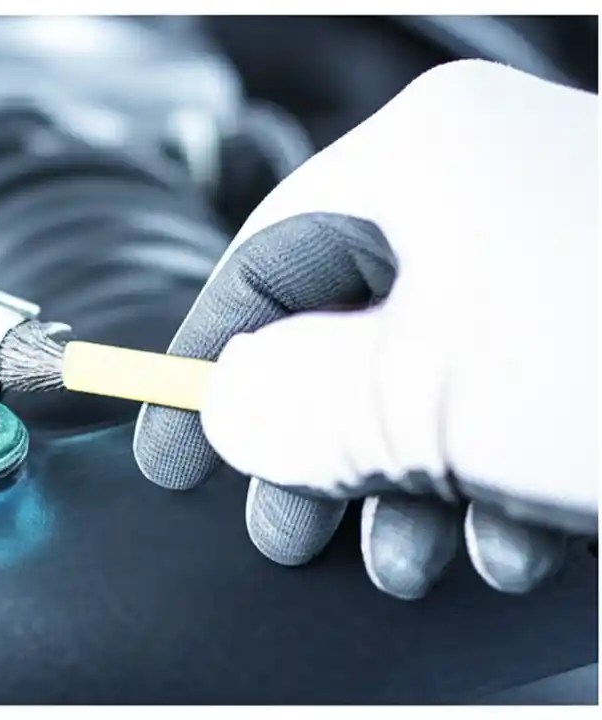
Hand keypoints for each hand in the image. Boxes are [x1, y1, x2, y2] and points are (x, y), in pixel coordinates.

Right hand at [133, 60, 596, 598]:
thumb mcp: (419, 395)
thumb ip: (284, 402)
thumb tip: (230, 410)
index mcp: (424, 163)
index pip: (263, 261)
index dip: (205, 366)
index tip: (174, 452)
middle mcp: (489, 192)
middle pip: (346, 329)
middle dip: (317, 453)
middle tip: (290, 537)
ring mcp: (558, 259)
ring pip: (432, 379)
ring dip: (407, 486)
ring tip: (413, 562)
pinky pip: (514, 399)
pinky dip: (492, 478)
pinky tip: (509, 542)